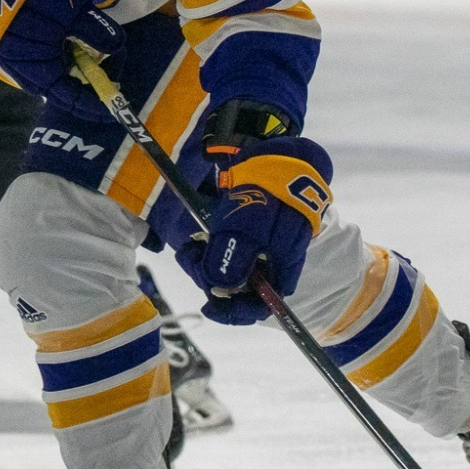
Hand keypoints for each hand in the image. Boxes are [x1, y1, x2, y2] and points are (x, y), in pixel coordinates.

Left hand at [174, 135, 332, 324]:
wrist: (276, 156)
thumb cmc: (269, 191)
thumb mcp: (250, 224)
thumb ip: (236, 256)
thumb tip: (219, 287)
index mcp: (281, 270)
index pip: (258, 308)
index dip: (233, 312)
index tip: (207, 305)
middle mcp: (270, 266)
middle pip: (237, 291)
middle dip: (209, 279)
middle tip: (189, 257)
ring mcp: (258, 252)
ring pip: (227, 272)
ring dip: (204, 264)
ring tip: (188, 246)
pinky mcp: (246, 238)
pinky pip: (224, 255)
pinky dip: (207, 252)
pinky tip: (194, 241)